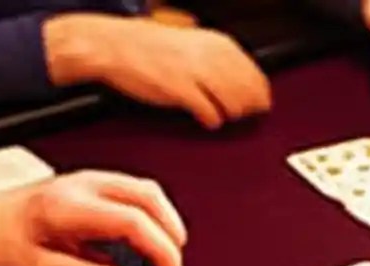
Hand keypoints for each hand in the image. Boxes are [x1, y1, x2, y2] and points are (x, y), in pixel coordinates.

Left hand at [0, 171, 186, 265]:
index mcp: (68, 207)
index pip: (133, 221)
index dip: (161, 252)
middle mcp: (81, 186)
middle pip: (149, 198)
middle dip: (171, 238)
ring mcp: (87, 180)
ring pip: (147, 190)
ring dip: (165, 224)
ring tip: (164, 256)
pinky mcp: (90, 183)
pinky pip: (135, 191)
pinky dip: (151, 216)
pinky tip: (148, 238)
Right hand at [44, 14, 271, 129]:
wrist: (110, 45)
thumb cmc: (145, 45)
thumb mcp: (189, 41)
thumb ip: (214, 56)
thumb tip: (238, 76)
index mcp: (215, 42)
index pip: (255, 73)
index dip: (260, 93)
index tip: (260, 103)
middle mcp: (210, 56)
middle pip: (249, 92)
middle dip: (250, 107)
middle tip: (244, 114)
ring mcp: (196, 74)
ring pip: (234, 104)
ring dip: (232, 115)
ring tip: (222, 115)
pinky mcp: (181, 91)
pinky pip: (211, 114)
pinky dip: (213, 120)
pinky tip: (207, 120)